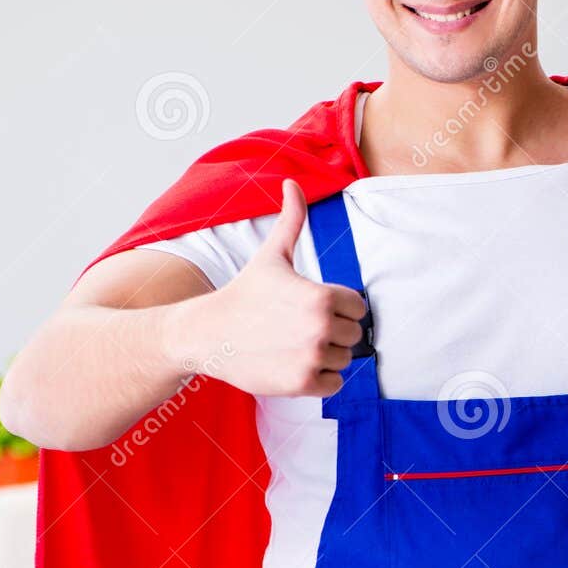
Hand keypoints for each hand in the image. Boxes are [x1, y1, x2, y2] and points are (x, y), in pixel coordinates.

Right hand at [179, 180, 368, 396]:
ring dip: (326, 355)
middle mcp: (321, 328)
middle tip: (299, 327)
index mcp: (322, 296)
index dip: (338, 306)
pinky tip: (295, 363)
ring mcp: (312, 358)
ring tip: (294, 344)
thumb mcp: (272, 255)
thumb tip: (292, 183)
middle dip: (333, 331)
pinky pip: (335, 384)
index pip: (358, 307)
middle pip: (354, 335)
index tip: (310, 306)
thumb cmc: (244, 293)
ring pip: (344, 360)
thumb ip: (292, 220)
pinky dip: (321, 378)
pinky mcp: (302, 384)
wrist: (208, 333)